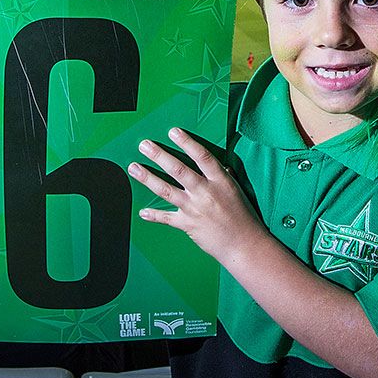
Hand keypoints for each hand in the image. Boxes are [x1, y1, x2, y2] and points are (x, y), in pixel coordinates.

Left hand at [129, 128, 264, 264]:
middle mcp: (206, 193)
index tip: (173, 132)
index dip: (187, 143)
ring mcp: (195, 209)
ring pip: (167, 190)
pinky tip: (142, 212)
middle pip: (179, 170)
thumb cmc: (243, 216)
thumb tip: (214, 165)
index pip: (202, 157)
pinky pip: (167, 219)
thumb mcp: (236, 190)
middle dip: (159, 156)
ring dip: (148, 178)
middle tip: (144, 145)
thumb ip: (222, 176)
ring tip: (134, 168)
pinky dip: (154, 215)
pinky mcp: (188, 225)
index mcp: (220, 181)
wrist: (244, 245)